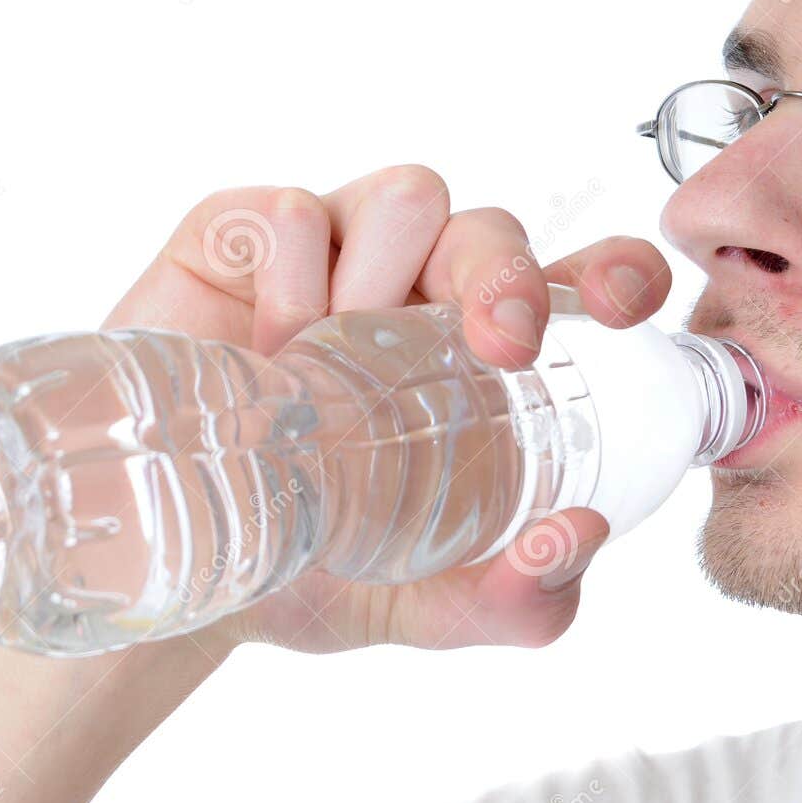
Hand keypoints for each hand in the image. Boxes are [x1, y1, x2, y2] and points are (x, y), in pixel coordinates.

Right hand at [106, 165, 670, 653]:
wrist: (176, 578)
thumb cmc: (325, 573)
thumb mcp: (438, 605)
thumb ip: (523, 598)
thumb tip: (577, 537)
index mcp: (496, 362)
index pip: (582, 283)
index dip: (619, 270)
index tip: (625, 308)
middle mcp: (428, 297)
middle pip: (494, 231)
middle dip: (509, 275)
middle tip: (500, 349)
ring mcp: (341, 262)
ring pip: (410, 197)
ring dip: (387, 271)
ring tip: (333, 356)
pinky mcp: (245, 242)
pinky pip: (292, 210)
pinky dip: (289, 273)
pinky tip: (269, 347)